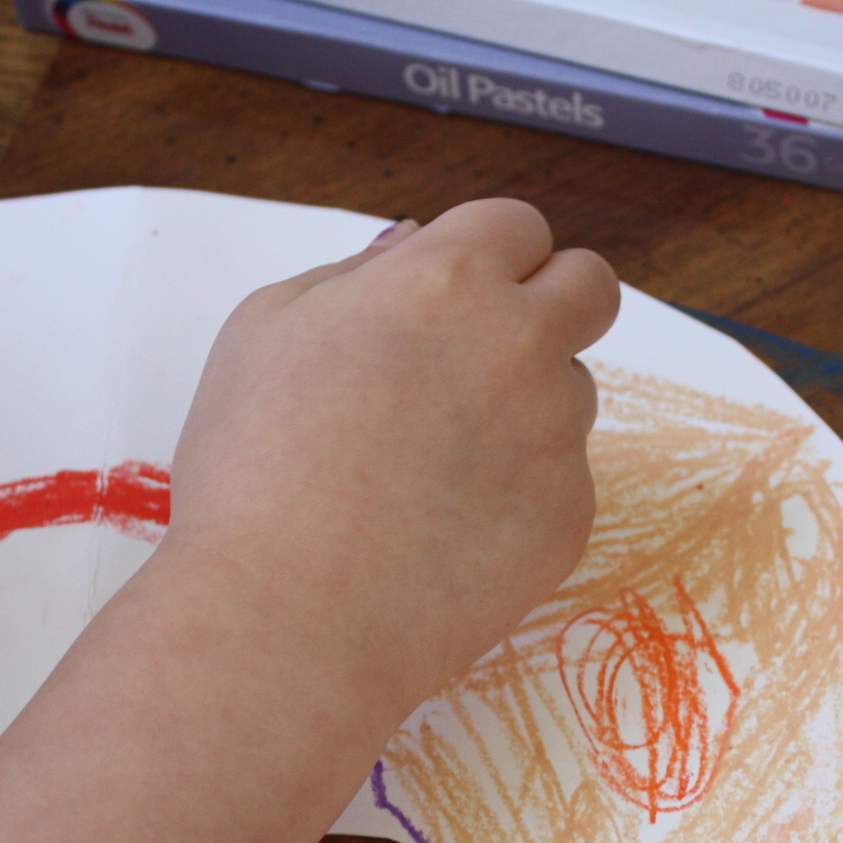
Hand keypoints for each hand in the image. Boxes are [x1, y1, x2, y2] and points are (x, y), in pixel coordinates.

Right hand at [164, 198, 618, 716]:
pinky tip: (440, 531)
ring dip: (524, 407)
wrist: (287, 617)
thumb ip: (352, 275)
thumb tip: (413, 246)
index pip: (518, 225)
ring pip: (572, 391)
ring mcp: (556, 434)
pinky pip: (560, 482)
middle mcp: (520, 344)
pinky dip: (514, 495)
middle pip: (592, 286)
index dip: (488, 256)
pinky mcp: (569, 516)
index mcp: (445, 281)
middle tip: (490, 350)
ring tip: (430, 468)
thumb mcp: (263, 331)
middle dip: (555, 300)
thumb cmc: (250, 470)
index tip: (457, 293)